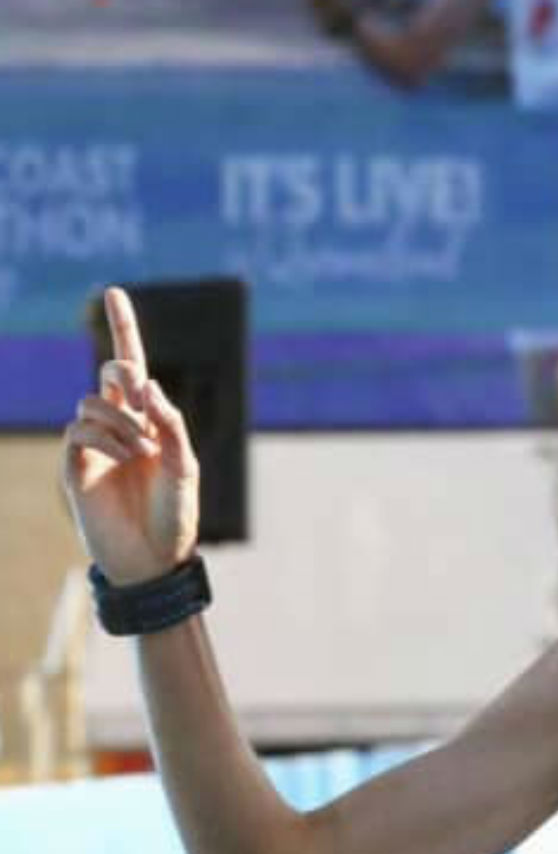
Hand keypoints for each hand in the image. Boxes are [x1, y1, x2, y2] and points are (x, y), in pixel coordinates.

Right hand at [61, 287, 201, 585]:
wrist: (153, 559)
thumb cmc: (175, 514)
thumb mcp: (184, 466)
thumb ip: (170, 425)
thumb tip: (150, 386)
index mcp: (148, 420)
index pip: (132, 366)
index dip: (122, 328)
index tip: (115, 291)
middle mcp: (119, 424)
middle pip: (111, 371)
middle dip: (123, 371)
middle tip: (143, 398)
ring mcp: (94, 443)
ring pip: (93, 401)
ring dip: (122, 419)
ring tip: (144, 451)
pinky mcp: (74, 465)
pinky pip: (80, 432)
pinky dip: (107, 439)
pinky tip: (128, 459)